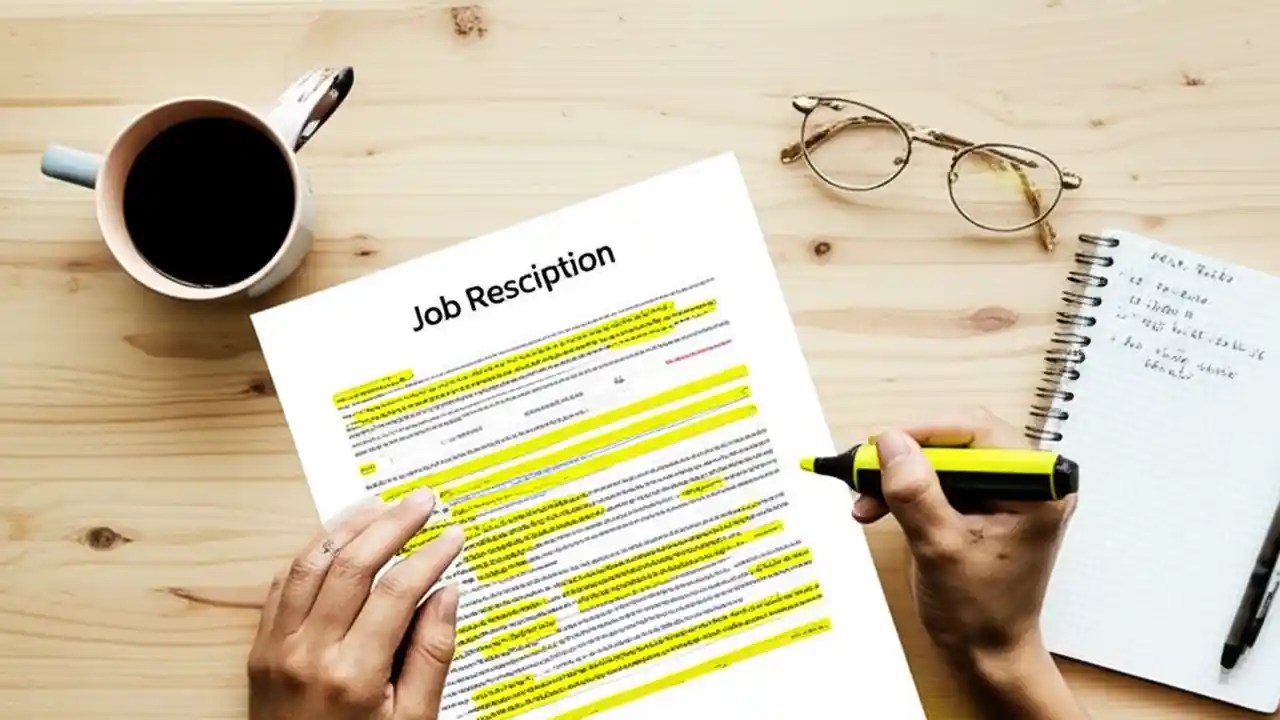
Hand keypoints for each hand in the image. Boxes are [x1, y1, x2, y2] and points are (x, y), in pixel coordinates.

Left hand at [248, 490, 463, 719]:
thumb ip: (431, 655)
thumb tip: (447, 593)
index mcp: (354, 675)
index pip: (397, 592)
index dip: (429, 556)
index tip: (452, 535)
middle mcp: (309, 655)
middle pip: (352, 565)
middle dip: (392, 525)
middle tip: (423, 501)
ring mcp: (277, 650)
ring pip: (310, 564)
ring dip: (346, 527)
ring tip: (380, 505)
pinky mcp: (260, 650)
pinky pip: (281, 585)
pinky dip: (309, 554)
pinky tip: (335, 538)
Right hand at [853, 409, 1086, 718]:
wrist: (985, 653)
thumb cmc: (979, 612)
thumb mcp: (941, 549)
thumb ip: (916, 494)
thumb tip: (891, 442)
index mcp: (1037, 490)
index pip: (979, 431)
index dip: (926, 432)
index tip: (882, 444)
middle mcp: (1025, 483)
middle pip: (956, 442)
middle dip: (905, 458)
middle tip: (865, 470)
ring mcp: (1001, 493)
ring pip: (940, 459)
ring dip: (898, 476)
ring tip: (864, 498)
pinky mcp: (979, 504)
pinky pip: (936, 480)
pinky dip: (903, 490)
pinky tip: (876, 506)